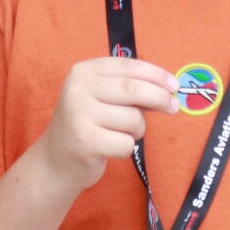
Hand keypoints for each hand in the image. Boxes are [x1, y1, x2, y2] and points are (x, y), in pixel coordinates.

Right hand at [29, 58, 178, 195]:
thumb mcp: (103, 98)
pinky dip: (126, 148)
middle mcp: (77, 89)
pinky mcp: (86, 141)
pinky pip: (126, 143)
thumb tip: (169, 88)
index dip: (156, 75)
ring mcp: (79, 115)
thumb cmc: (87, 125)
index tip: (175, 85)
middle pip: (134, 90)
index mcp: (83, 71)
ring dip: (137, 130)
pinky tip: (109, 149)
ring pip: (133, 119)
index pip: (129, 66)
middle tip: (173, 108)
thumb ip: (131, 89)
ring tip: (120, 134)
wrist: (55, 162)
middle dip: (160, 98)